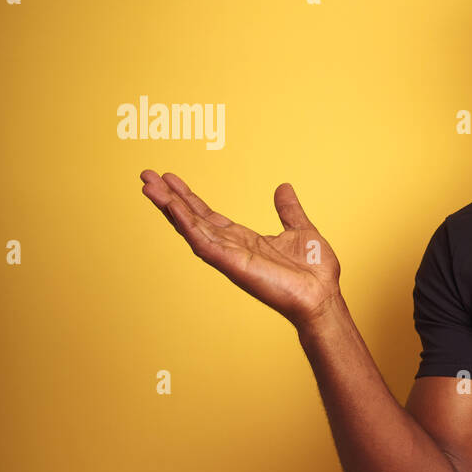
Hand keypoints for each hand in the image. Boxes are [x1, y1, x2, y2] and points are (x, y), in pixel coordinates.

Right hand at [140, 170, 342, 330]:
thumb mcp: (301, 230)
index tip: (171, 178)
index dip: (189, 198)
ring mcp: (230, 257)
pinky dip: (187, 225)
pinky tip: (172, 208)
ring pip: (192, 229)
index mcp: (245, 240)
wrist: (324, 295)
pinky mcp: (233, 265)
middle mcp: (232, 248)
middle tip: (147, 176)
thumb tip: (283, 187)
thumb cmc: (315, 272)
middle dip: (169, 199)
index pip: (209, 216)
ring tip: (149, 186)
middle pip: (193, 219)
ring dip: (170, 208)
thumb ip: (288, 210)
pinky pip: (204, 243)